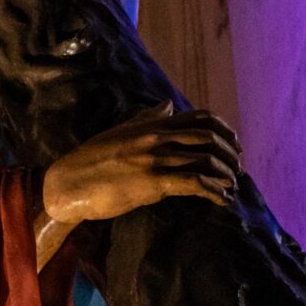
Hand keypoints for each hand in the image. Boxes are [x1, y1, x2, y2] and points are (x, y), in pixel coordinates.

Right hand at [40, 107, 239, 226]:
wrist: (70, 183)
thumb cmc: (92, 159)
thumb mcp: (122, 131)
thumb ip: (147, 118)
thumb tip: (167, 105)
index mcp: (153, 125)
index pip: (201, 119)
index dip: (224, 131)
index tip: (234, 145)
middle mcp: (158, 138)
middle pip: (210, 140)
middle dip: (229, 156)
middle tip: (235, 171)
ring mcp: (156, 159)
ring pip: (206, 161)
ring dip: (225, 176)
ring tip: (230, 188)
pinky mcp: (153, 182)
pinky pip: (195, 183)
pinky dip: (214, 192)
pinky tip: (221, 200)